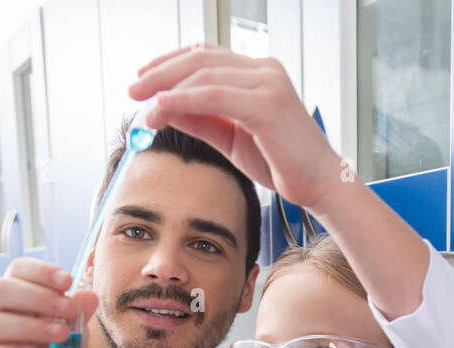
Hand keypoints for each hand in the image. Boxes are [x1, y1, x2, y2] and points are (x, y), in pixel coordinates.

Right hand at [0, 258, 98, 347]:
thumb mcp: (74, 335)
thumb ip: (78, 315)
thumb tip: (89, 295)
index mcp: (12, 296)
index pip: (17, 270)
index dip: (40, 271)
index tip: (68, 281)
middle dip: (37, 297)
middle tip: (67, 309)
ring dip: (29, 326)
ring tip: (60, 334)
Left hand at [128, 44, 345, 214]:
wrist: (320, 185)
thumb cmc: (283, 164)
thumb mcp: (231, 138)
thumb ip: (200, 119)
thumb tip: (162, 108)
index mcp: (259, 73)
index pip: (206, 56)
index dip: (169, 64)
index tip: (142, 80)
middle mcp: (265, 70)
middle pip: (200, 58)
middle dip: (160, 73)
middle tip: (132, 89)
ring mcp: (268, 83)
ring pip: (203, 73)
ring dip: (165, 88)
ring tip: (142, 106)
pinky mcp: (266, 103)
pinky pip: (213, 95)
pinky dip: (182, 100)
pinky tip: (161, 110)